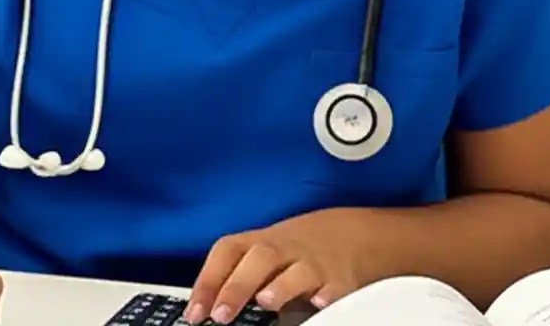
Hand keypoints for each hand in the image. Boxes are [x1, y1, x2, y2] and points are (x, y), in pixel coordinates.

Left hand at [186, 208, 392, 323]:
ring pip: (296, 270)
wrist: (355, 234)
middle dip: (238, 286)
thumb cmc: (300, 249)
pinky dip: (326, 294)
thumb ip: (241, 277)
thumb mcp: (268, 253)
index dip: (208, 280)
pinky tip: (318, 302)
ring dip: (280, 286)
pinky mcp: (340, 279)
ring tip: (266, 303)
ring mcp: (314, 263)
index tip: (194, 312)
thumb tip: (209, 309)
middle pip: (259, 259)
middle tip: (220, 316)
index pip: (228, 252)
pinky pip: (334, 287)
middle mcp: (286, 249)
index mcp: (260, 242)